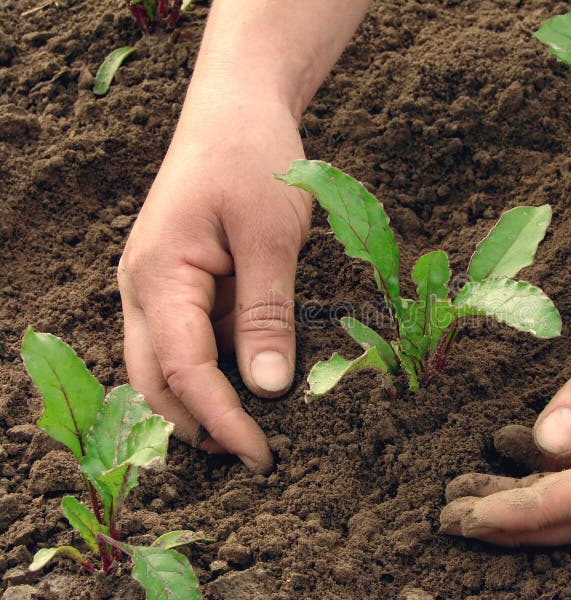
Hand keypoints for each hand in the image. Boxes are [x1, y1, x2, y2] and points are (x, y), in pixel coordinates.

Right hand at [118, 99, 309, 472]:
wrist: (236, 108)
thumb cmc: (252, 158)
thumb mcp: (271, 237)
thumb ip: (267, 314)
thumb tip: (268, 389)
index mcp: (158, 277)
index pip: (182, 372)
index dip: (221, 419)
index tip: (261, 454)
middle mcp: (144, 289)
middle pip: (156, 380)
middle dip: (199, 423)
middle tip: (252, 455)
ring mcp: (158, 286)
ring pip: (170, 364)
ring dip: (206, 399)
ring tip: (255, 427)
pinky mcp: (181, 282)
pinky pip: (191, 337)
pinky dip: (217, 366)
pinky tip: (252, 376)